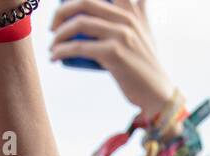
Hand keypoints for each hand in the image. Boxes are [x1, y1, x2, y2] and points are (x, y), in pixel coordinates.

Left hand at [50, 0, 175, 118]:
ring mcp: (121, 35)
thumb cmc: (147, 63)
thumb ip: (140, 12)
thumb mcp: (146, 31)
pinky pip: (79, 48)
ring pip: (79, 24)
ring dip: (58, 35)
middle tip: (53, 27)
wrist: (157, 93)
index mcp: (130, 10)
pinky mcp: (114, 53)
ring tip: (53, 45)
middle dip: (61, 12)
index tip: (63, 7)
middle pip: (84, 2)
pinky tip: (54, 56)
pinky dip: (61, 51)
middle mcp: (126, 18)